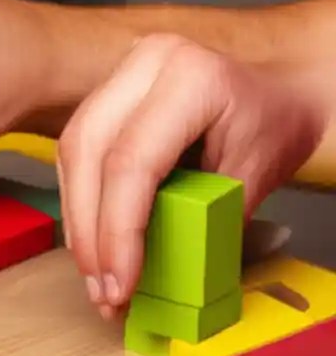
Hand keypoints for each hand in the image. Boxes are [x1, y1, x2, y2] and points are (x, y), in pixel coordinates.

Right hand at [57, 34, 326, 318]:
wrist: (283, 82)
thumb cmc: (277, 119)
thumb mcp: (255, 173)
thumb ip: (205, 221)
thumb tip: (160, 277)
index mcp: (190, 76)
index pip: (131, 162)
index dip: (118, 232)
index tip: (121, 285)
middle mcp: (144, 64)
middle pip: (87, 155)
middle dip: (89, 234)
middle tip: (102, 291)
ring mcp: (119, 75)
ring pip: (71, 155)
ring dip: (80, 224)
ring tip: (98, 276)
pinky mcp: (105, 95)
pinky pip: (76, 154)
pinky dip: (83, 204)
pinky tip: (95, 242)